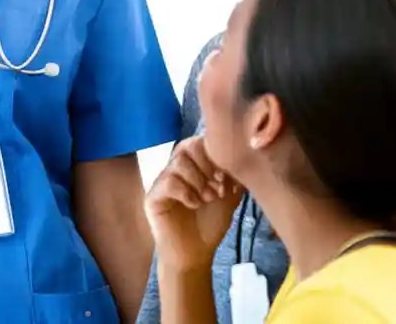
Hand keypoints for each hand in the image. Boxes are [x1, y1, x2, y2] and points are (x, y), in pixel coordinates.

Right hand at [145, 135, 241, 270]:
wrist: (195, 254)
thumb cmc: (209, 224)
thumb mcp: (229, 197)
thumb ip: (234, 176)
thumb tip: (243, 156)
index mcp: (191, 165)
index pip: (199, 142)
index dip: (214, 155)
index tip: (225, 177)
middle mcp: (174, 169)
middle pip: (187, 146)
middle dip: (206, 165)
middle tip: (217, 188)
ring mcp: (161, 182)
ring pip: (178, 162)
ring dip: (198, 180)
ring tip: (208, 199)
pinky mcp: (152, 197)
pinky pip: (168, 182)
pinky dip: (186, 192)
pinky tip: (194, 205)